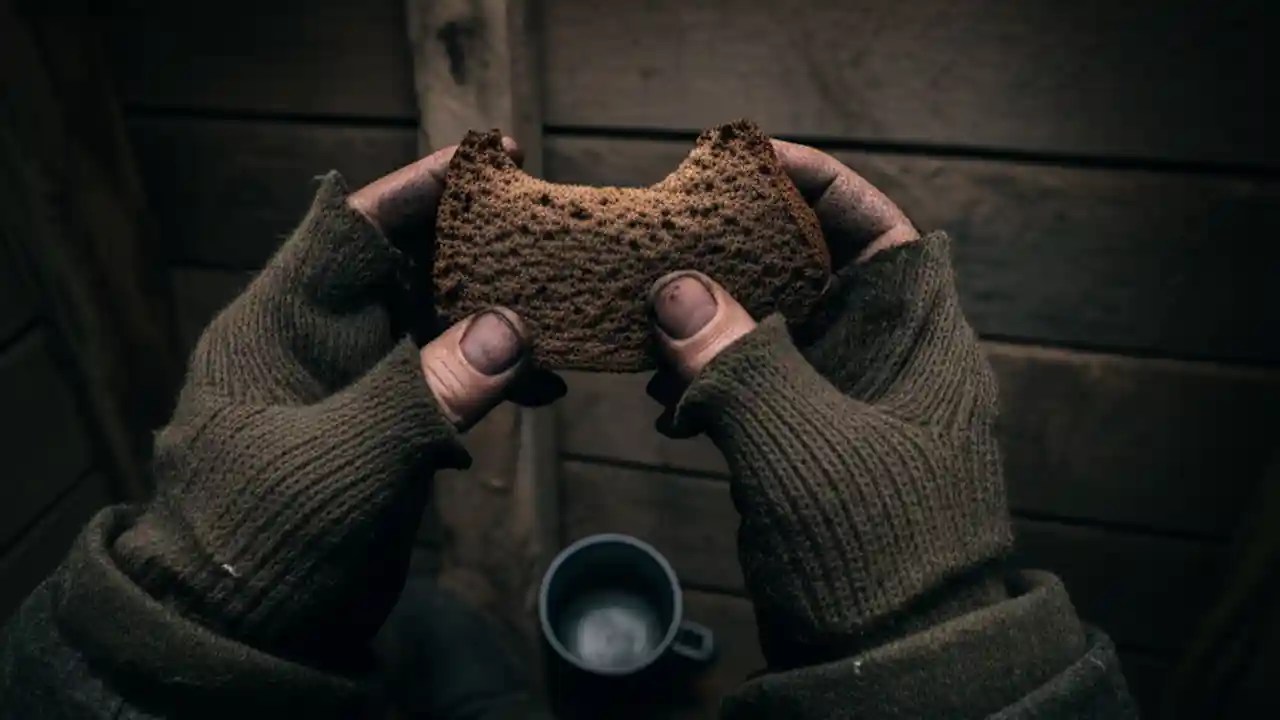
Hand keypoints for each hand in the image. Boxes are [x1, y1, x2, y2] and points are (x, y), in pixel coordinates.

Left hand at [111, 142, 563, 668]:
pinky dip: (494, 377)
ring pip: (434, 322)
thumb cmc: (262, 538)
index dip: (420, 188)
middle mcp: (318, 341)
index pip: (351, 227)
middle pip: (404, 265)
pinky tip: (545, 385)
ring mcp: (353, 386)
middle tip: (549, 225)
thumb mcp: (346, 460)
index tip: (490, 157)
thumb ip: (426, 392)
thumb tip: (512, 329)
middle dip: (475, 244)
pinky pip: (447, 382)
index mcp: (280, 323)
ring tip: (563, 300)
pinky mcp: (383, 430)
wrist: (242, 633)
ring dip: (496, 314)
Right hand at [645, 141, 1009, 666]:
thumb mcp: (800, 442)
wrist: (894, 663)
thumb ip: (737, 359)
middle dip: (743, 256)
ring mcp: (851, 411)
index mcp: (921, 344)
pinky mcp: (813, 452)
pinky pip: (757, 393)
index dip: (822, 187)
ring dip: (714, 325)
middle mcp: (891, 366)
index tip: (752, 162)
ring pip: (776, 337)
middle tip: (675, 240)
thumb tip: (675, 289)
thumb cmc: (875, 547)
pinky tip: (667, 397)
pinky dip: (712, 385)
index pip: (881, 234)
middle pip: (816, 277)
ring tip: (653, 325)